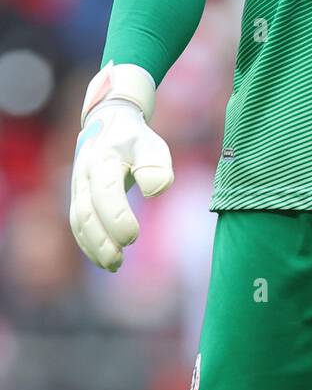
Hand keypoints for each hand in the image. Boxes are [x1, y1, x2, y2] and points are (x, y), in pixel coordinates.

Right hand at [70, 63, 173, 271]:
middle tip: (119, 259)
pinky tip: (105, 260)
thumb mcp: (150, 144)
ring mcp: (78, 188)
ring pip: (79, 222)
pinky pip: (78, 225)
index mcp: (102, 159)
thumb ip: (156, 165)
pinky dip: (89, 244)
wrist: (107, 124)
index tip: (134, 237)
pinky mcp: (78, 199)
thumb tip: (154, 192)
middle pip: (87, 213)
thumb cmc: (134, 139)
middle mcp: (85, 175)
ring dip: (94, 247)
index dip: (116, 217)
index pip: (105, 192)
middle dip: (101, 240)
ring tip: (114, 265)